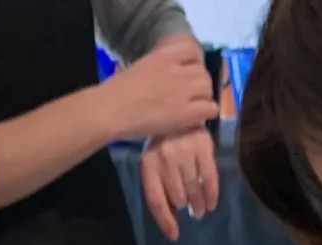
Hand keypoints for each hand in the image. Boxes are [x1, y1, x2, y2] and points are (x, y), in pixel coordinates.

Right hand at [97, 36, 217, 143]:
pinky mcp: (185, 112)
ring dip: (205, 97)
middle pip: (202, 72)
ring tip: (196, 106)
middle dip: (200, 83)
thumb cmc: (117, 92)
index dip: (194, 62)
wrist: (112, 109)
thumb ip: (158, 69)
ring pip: (207, 88)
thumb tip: (168, 76)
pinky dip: (207, 112)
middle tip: (194, 95)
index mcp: (163, 56)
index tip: (190, 73)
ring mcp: (182, 91)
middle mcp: (176, 70)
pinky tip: (198, 117)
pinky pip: (209, 108)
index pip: (191, 50)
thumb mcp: (141, 67)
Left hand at [141, 129, 218, 240]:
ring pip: (193, 189)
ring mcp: (184, 151)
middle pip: (177, 196)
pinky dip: (212, 194)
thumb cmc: (165, 145)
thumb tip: (172, 224)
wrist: (178, 113)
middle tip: (193, 212)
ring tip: (201, 210)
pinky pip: (209, 178)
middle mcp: (165, 158)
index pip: (155, 199)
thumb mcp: (155, 165)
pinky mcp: (203, 146)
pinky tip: (211, 203)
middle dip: (185, 206)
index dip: (165, 220)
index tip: (174, 236)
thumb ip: (160, 191)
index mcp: (149, 163)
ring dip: (198, 204)